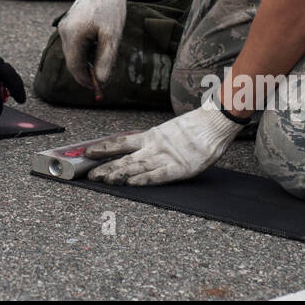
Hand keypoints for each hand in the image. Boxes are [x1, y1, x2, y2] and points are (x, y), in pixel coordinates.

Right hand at [56, 0, 134, 89]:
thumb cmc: (111, 9)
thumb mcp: (112, 36)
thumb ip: (105, 59)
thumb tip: (102, 81)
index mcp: (72, 35)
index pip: (74, 66)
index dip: (85, 79)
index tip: (97, 87)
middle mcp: (64, 31)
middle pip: (72, 60)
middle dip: (86, 71)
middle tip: (102, 78)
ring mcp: (64, 26)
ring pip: (73, 52)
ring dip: (85, 60)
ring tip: (103, 56)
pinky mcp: (68, 22)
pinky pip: (74, 43)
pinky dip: (84, 50)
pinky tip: (98, 44)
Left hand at [84, 105, 241, 184]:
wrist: (217, 122)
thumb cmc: (198, 128)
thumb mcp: (171, 131)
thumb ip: (157, 140)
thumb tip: (139, 148)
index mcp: (153, 136)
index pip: (122, 142)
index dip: (104, 147)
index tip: (87, 152)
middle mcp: (156, 147)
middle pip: (126, 158)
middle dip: (106, 167)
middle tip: (88, 174)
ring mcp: (168, 157)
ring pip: (138, 167)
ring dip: (119, 174)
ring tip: (103, 180)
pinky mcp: (182, 167)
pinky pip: (160, 175)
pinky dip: (145, 179)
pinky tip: (130, 182)